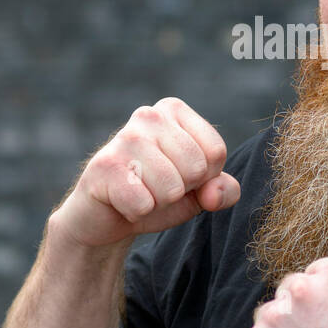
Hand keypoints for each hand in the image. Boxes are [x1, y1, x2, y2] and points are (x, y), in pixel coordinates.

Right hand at [52, 97, 240, 248]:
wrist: (107, 216)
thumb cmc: (156, 194)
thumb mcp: (198, 193)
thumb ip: (223, 191)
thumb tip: (213, 195)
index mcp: (174, 111)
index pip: (216, 152)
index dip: (203, 177)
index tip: (179, 175)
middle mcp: (149, 115)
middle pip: (196, 169)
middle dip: (180, 190)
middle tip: (155, 186)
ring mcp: (124, 138)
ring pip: (171, 189)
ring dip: (158, 203)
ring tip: (140, 192)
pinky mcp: (104, 166)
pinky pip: (143, 204)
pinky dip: (137, 212)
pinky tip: (122, 200)